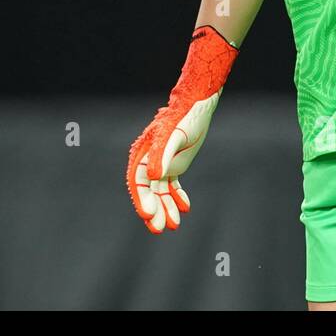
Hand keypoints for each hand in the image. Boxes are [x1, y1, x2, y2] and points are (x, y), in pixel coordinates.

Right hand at [127, 92, 221, 232]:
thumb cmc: (183, 118)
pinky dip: (177, 197)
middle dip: (153, 209)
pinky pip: (172, 185)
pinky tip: (184, 208)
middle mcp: (149, 161)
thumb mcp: (173, 136)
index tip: (148, 215)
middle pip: (148, 190)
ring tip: (173, 226)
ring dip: (166, 207)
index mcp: (143, 153)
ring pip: (160, 191)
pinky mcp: (173, 165)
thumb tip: (152, 176)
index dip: (142, 199)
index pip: (138, 181)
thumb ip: (161, 155)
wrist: (196, 107)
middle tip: (158, 229)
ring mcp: (161, 164)